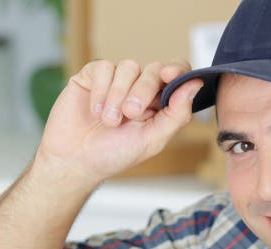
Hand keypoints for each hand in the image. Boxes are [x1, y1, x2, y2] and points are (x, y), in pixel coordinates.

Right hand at [33, 59, 202, 185]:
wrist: (75, 161)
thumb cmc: (114, 154)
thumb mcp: (152, 140)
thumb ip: (177, 114)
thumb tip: (195, 85)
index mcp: (159, 103)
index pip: (177, 76)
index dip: (177, 70)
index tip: (170, 76)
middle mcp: (140, 88)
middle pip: (154, 70)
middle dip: (143, 91)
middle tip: (130, 114)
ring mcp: (116, 81)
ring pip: (129, 67)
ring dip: (118, 95)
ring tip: (108, 121)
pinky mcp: (92, 76)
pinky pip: (104, 67)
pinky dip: (101, 90)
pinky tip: (94, 111)